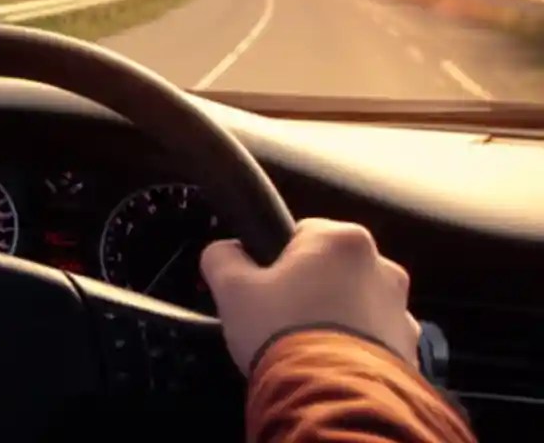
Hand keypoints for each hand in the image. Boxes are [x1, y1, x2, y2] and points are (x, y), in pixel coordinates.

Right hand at [200, 217, 420, 373]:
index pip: (300, 232)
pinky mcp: (409, 347)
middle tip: (279, 318)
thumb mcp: (231, 288)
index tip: (263, 287)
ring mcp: (401, 309)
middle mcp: (382, 266)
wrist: (331, 399)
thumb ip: (221, 256)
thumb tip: (222, 251)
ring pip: (354, 304)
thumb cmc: (282, 333)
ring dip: (334, 318)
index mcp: (341, 239)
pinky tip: (331, 365)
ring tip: (305, 347)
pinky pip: (374, 339)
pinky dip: (355, 348)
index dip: (275, 260)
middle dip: (307, 289)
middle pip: (331, 268)